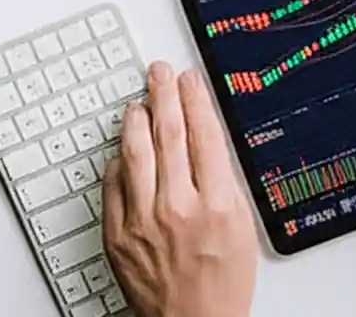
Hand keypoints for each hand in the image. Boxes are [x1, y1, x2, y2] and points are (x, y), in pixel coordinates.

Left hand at [102, 62, 258, 316]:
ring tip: (139, 102)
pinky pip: (113, 185)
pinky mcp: (117, 235)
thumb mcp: (242, 225)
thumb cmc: (223, 282)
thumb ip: (223, 180)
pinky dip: (118, 162)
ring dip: (137, 120)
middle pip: (168, 134)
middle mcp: (178, 207)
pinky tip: (123, 149)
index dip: (195, 99)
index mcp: (216, 203)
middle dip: (164, 95)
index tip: (190, 79)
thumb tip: (204, 139)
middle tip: (160, 73)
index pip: (203, 134)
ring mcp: (143, 220)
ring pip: (135, 153)